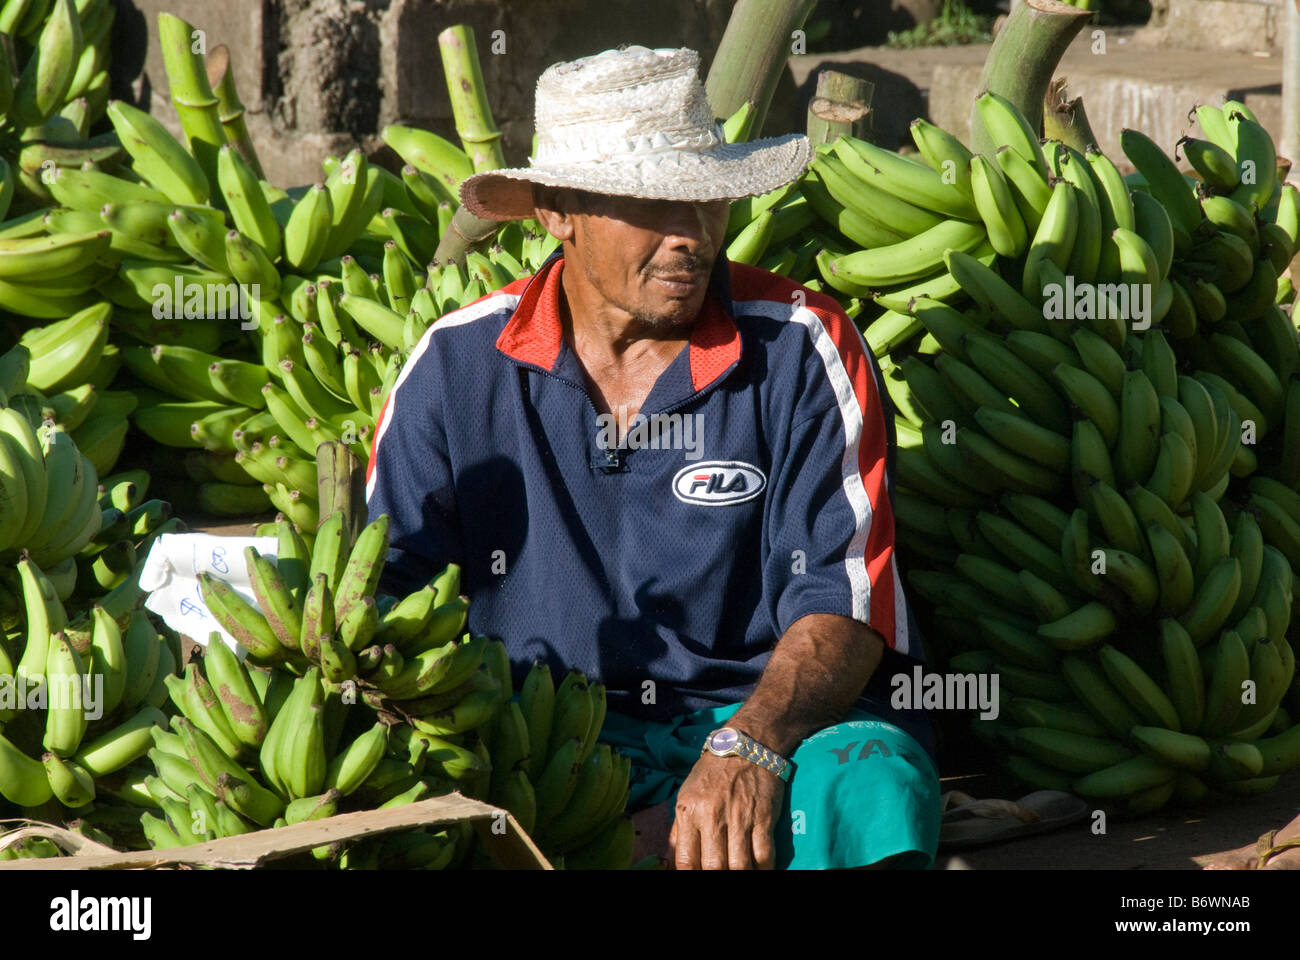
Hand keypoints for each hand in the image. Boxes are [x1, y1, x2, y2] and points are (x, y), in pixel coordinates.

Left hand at [667, 752, 784, 869]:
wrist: (746, 745)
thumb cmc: (712, 772)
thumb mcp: (686, 794)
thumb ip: (679, 828)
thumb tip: (673, 861)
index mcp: (690, 811)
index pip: (685, 860)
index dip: (689, 877)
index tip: (695, 878)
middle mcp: (713, 817)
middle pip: (713, 867)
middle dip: (715, 878)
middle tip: (719, 875)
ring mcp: (740, 819)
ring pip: (740, 866)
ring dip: (739, 875)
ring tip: (737, 874)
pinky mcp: (764, 818)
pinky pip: (764, 855)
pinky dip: (763, 869)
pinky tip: (759, 871)